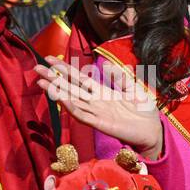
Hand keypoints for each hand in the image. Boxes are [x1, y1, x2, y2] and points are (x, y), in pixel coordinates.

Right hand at [36, 57, 163, 158]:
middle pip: (70, 88)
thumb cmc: (144, 110)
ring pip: (72, 101)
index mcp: (101, 91)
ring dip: (57, 92)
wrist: (153, 130)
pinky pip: (82, 115)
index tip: (49, 59)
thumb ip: (119, 77)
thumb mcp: (133, 88)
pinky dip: (71, 107)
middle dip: (53, 78)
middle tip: (36, 68)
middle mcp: (95, 101)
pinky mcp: (100, 124)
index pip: (78, 78)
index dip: (64, 69)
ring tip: (42, 82)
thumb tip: (106, 65)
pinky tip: (61, 98)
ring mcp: (96, 113)